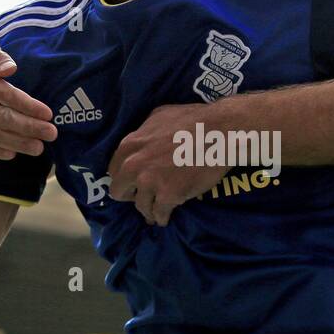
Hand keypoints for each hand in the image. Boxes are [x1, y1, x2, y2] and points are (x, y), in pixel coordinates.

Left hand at [108, 103, 229, 225]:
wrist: (219, 132)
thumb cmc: (193, 119)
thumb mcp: (159, 116)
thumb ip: (143, 133)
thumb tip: (141, 142)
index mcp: (129, 145)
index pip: (113, 171)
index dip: (125, 178)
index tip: (134, 183)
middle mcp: (134, 165)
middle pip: (118, 192)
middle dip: (130, 196)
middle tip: (143, 196)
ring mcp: (150, 182)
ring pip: (140, 206)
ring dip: (149, 209)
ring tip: (158, 209)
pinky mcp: (168, 196)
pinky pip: (159, 214)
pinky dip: (163, 217)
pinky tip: (166, 217)